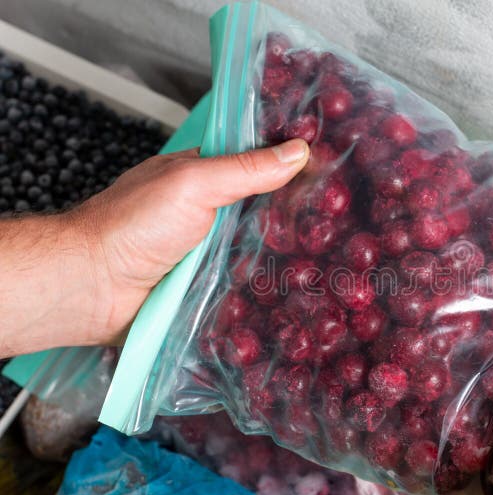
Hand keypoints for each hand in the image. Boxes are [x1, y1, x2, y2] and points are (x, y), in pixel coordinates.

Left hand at [0, 139, 307, 355]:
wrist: (92, 287)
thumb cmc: (130, 226)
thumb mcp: (193, 184)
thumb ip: (244, 169)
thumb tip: (297, 152)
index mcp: (202, 175)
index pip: (256, 163)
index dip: (290, 166)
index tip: (332, 171)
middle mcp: (208, 212)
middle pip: (263, 209)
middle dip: (296, 215)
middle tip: (344, 221)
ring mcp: (209, 251)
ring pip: (259, 249)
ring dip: (284, 255)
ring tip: (335, 257)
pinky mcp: (208, 287)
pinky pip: (246, 283)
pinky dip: (266, 285)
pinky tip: (299, 288)